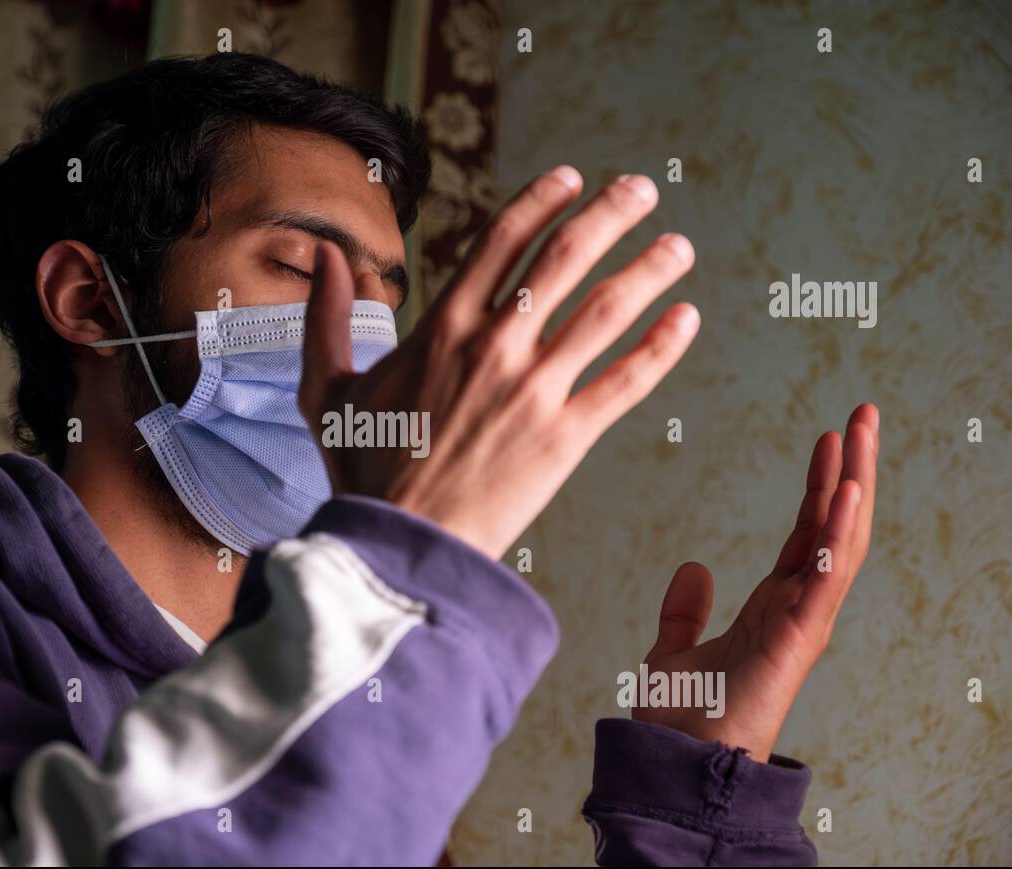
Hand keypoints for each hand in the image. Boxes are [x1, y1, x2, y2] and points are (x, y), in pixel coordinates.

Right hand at [300, 168, 698, 559]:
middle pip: (563, 260)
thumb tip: (325, 256)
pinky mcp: (564, 439)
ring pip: (604, 312)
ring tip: (678, 247)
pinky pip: (624, 382)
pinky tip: (686, 319)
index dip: (542, 201)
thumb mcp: (327, 390)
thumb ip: (328, 318)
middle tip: (641, 189)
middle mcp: (493, 348)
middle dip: (609, 215)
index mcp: (441, 329)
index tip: (572, 178)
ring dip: (647, 271)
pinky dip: (660, 348)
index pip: (502, 242)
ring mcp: (532, 392)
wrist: (400, 546)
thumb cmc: (364, 472)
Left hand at [633, 404, 879, 760]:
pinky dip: (838, 533)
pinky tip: (847, 490)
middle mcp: (798, 607)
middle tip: (863, 413)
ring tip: (862, 428)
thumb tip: (694, 565)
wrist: (679, 762)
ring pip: (841, 539)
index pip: (807, 531)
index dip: (820, 484)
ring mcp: (803, 620)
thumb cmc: (684, 718)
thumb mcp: (675, 648)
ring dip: (854, 481)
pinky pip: (827, 577)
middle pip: (835, 524)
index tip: (828, 437)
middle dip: (851, 467)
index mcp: (776, 605)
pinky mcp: (798, 636)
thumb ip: (686, 609)